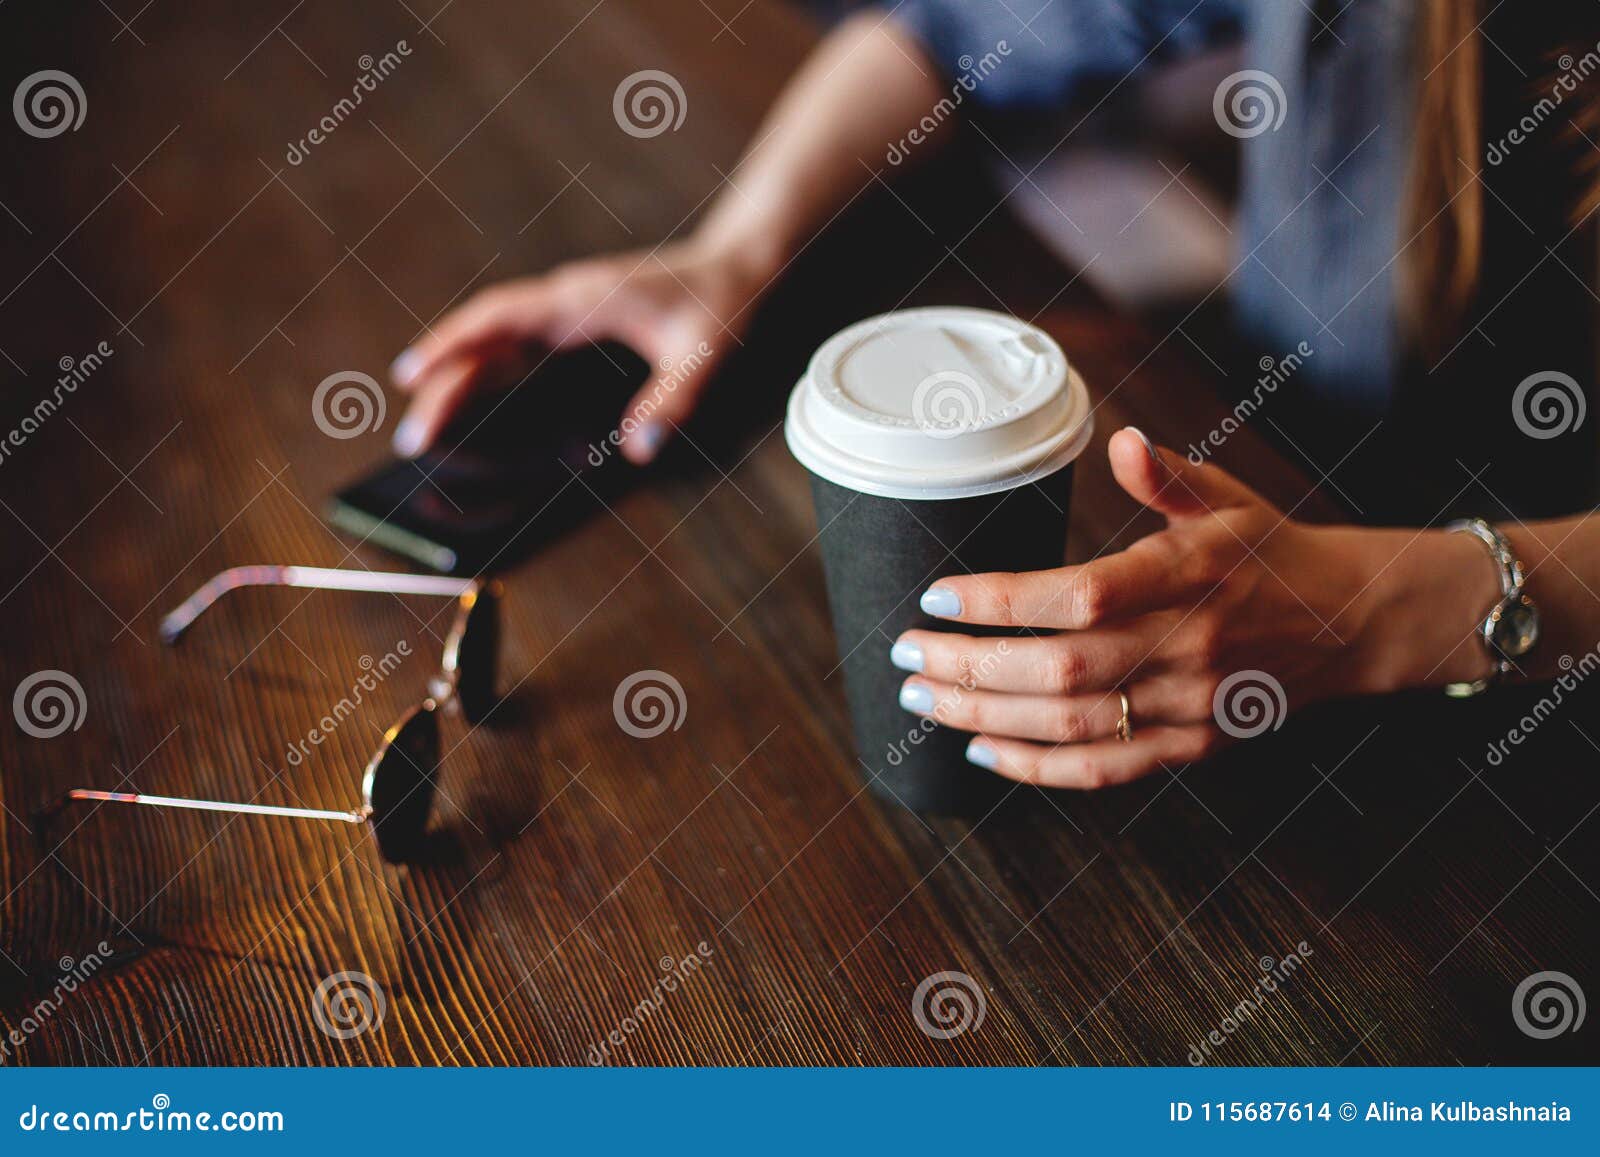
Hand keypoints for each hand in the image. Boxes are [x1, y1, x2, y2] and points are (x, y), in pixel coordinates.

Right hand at [388, 237, 770, 463]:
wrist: (730, 268)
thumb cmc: (715, 303)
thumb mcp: (702, 355)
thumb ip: (672, 400)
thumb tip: (640, 449)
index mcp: (584, 299)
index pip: (501, 316)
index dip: (453, 342)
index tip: (412, 372)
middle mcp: (564, 299)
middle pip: (483, 334)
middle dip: (441, 379)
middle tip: (412, 436)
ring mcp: (564, 308)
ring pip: (492, 338)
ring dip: (455, 373)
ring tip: (422, 423)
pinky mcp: (570, 320)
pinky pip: (513, 342)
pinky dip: (482, 365)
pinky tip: (463, 393)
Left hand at [890, 428, 1496, 788]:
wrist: (1352, 624)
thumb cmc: (1272, 553)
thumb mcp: (1228, 499)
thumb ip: (1166, 477)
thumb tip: (1120, 441)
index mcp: (1191, 574)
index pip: (1080, 596)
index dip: (1001, 602)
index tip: (938, 597)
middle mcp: (1188, 644)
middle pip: (1060, 669)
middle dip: (970, 666)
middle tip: (906, 655)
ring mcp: (1188, 705)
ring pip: (1070, 725)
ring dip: (985, 716)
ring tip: (924, 699)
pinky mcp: (1190, 747)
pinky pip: (1102, 770)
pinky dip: (1035, 767)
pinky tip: (981, 750)